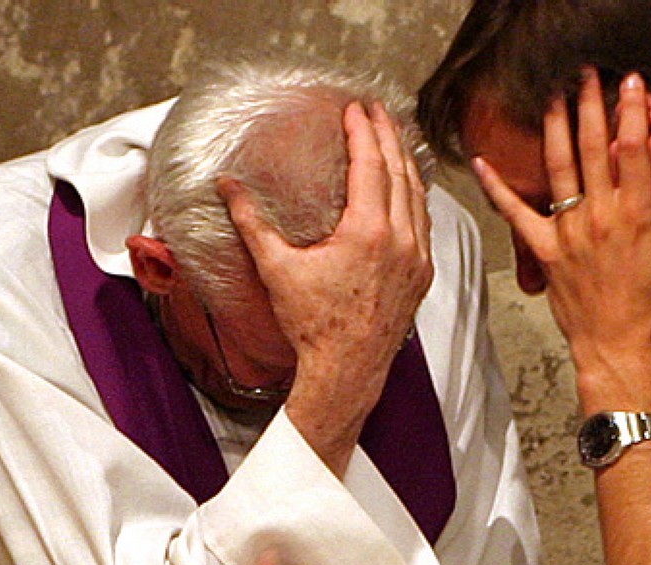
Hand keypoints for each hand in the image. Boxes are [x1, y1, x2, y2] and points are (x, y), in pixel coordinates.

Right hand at [224, 101, 432, 468]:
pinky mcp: (422, 276)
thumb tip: (226, 186)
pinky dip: (415, 197)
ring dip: (405, 163)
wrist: (347, 370)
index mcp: (369, 232)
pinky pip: (424, 224)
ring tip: (394, 140)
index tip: (355, 109)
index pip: (371, 164)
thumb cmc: (315, 325)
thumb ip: (252, 221)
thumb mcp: (277, 268)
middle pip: (400, 172)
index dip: (363, 131)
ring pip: (418, 196)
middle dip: (388, 136)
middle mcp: (402, 241)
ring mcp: (417, 259)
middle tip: (377, 111)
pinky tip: (407, 190)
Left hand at [473, 71, 650, 410]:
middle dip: (591, 104)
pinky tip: (482, 162)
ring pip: (558, 166)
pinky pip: (516, 214)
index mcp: (638, 215)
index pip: (633, 148)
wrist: (620, 354)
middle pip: (592, 146)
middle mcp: (600, 216)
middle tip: (588, 75)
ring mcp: (569, 233)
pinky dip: (497, 187)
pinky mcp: (547, 253)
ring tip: (553, 95)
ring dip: (555, 126)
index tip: (631, 84)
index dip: (631, 110)